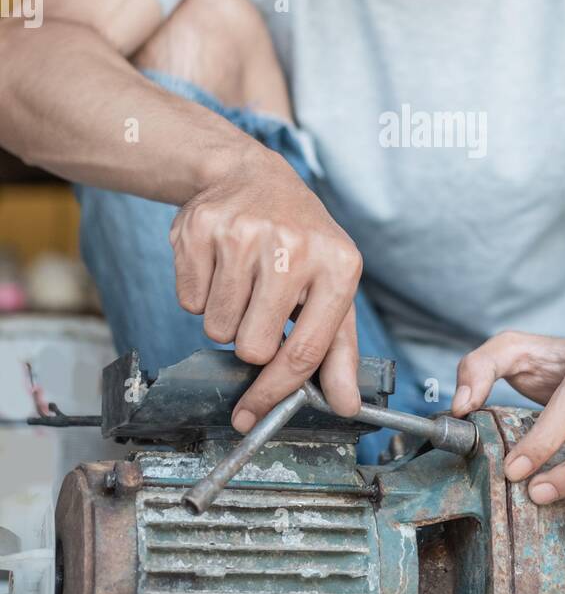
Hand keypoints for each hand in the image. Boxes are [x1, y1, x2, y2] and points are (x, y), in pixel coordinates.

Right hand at [168, 148, 362, 428]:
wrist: (251, 176)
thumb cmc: (299, 239)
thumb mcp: (331, 286)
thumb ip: (337, 350)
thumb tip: (346, 404)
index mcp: (338, 265)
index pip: (305, 351)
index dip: (275, 393)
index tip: (250, 417)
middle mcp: (294, 246)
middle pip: (253, 347)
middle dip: (249, 339)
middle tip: (260, 306)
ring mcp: (244, 234)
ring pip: (216, 329)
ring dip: (225, 316)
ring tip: (243, 280)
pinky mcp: (201, 229)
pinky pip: (189, 302)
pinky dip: (201, 294)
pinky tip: (219, 264)